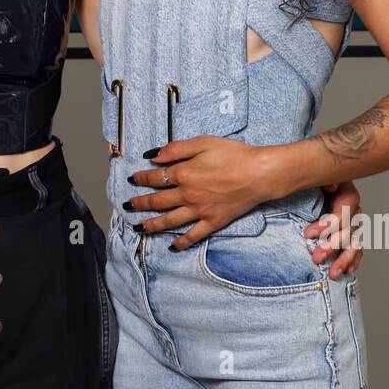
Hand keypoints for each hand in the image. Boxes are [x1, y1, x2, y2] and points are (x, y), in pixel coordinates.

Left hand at [125, 136, 274, 249]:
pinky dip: (182, 242)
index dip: (141, 178)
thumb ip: (176, 149)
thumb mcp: (203, 142)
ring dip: (152, 224)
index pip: (155, 177)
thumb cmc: (234, 154)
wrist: (260, 173)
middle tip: (128, 205)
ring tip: (139, 227)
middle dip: (140, 203)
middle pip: (157, 201)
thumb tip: (153, 156)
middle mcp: (188, 195)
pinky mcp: (213, 221)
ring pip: (169, 220)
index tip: (132, 179)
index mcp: (183, 173)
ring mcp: (200, 211)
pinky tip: (172, 246)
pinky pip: (194, 235)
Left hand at [304, 181, 363, 279]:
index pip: (344, 212)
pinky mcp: (349, 235)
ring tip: (333, 274)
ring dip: (344, 260)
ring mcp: (353, 225)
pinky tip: (347, 271)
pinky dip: (352, 261)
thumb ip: (322, 180)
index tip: (308, 234)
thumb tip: (330, 185)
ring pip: (354, 244)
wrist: (310, 189)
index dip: (328, 225)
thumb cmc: (313, 182)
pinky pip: (356, 250)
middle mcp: (353, 211)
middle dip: (333, 246)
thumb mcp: (315, 177)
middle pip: (349, 231)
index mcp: (347, 194)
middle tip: (316, 257)